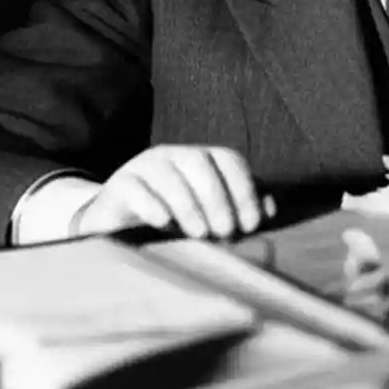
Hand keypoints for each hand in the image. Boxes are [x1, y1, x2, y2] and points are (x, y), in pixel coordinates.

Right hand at [71, 145, 273, 238]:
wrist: (119, 225)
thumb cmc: (175, 220)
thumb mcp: (211, 215)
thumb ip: (240, 209)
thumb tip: (270, 209)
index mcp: (201, 158)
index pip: (229, 160)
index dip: (244, 190)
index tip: (251, 225)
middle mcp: (173, 155)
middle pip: (199, 162)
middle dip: (218, 198)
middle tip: (225, 232)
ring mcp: (143, 166)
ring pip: (167, 174)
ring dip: (188, 205)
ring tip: (199, 234)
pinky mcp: (119, 185)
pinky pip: (135, 188)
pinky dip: (152, 205)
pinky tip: (164, 224)